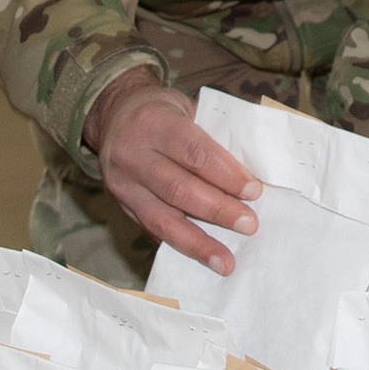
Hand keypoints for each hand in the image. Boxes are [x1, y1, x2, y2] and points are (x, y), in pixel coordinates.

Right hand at [89, 70, 261, 274]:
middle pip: (178, 188)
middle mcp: (132, 154)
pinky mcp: (121, 205)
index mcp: (153, 122)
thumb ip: (213, 137)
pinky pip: (152, 230)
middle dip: (218, 210)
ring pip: (162, 218)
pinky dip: (179, 245)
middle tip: (249, 224)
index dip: (226, 174)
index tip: (254, 191)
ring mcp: (123, 183)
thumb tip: (251, 176)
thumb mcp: (186, 108)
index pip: (194, 151)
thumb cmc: (161, 112)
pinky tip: (201, 258)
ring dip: (198, 242)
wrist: (114, 115)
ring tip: (225, 261)